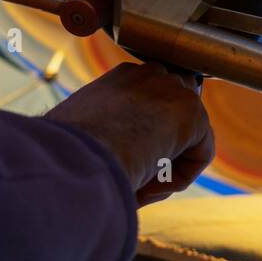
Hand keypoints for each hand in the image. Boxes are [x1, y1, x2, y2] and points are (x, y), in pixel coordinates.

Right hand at [46, 62, 213, 206]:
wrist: (68, 158)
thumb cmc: (62, 157)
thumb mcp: (83, 136)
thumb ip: (108, 135)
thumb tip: (128, 156)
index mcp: (122, 78)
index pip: (153, 105)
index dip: (143, 143)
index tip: (119, 165)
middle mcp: (150, 74)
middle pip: (177, 116)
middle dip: (163, 150)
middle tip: (130, 177)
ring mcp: (173, 89)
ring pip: (188, 138)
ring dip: (168, 167)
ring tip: (134, 185)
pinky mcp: (191, 112)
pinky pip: (199, 155)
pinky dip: (178, 179)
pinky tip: (147, 186)